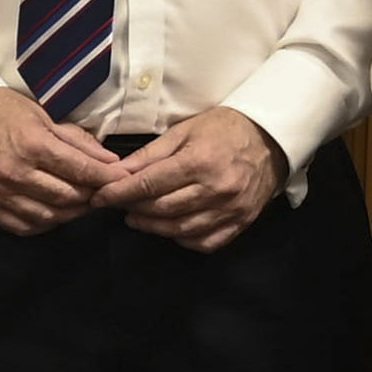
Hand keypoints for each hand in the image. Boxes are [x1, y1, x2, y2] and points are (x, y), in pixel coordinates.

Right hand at [0, 87, 122, 234]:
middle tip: (102, 191)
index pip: (80, 170)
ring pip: (51, 216)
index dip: (106, 178)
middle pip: (69, 197)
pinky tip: (54, 211)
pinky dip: (46, 222)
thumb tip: (109, 160)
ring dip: (71, 212)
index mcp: (32, 145)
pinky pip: (25, 226)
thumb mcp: (41, 115)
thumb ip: (76, 141)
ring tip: (81, 201)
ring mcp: (0, 193)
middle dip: (92, 195)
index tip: (122, 180)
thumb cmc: (0, 111)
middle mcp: (16, 173)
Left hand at [106, 107, 282, 252]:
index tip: (100, 197)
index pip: (150, 184)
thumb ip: (152, 154)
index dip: (120, 193)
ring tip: (136, 218)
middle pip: (162, 209)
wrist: (271, 140)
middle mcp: (216, 189)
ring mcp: (231, 210)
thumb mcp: (185, 130)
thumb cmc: (224, 130)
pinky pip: (205, 242)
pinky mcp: (241, 223)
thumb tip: (119, 172)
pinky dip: (182, 238)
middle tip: (117, 205)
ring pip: (180, 229)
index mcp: (200, 161)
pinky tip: (169, 228)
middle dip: (133, 209)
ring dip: (152, 227)